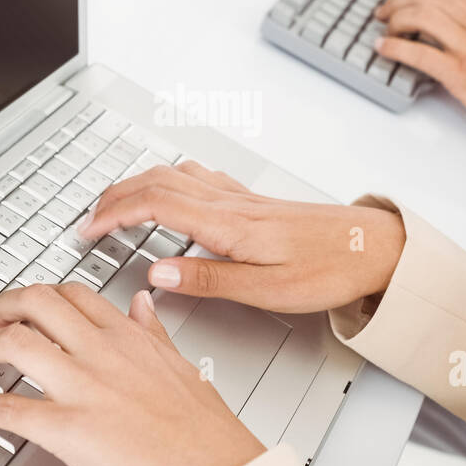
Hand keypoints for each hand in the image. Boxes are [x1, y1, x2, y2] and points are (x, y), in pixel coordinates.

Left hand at [0, 282, 264, 465]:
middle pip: (37, 304)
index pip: (74, 295)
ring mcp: (83, 388)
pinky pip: (10, 409)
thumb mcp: (182, 366)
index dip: (42, 296)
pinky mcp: (67, 429)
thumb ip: (154, 333)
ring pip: (15, 343)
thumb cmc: (206, 433)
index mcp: (130, 337)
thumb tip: (143, 305)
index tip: (30, 306)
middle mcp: (102, 353)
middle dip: (4, 307)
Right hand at [78, 161, 405, 312]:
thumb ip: (208, 280)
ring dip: (140, 184)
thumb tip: (156, 273)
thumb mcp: (267, 291)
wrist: (377, 247)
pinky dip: (170, 182)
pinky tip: (175, 195)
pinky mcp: (255, 202)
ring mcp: (243, 198)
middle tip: (90, 218)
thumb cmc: (331, 270)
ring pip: (177, 174)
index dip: (114, 213)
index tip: (88, 230)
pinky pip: (199, 178)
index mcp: (228, 225)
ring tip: (119, 204)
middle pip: (158, 181)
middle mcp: (232, 203)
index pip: (154, 206)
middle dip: (116, 195)